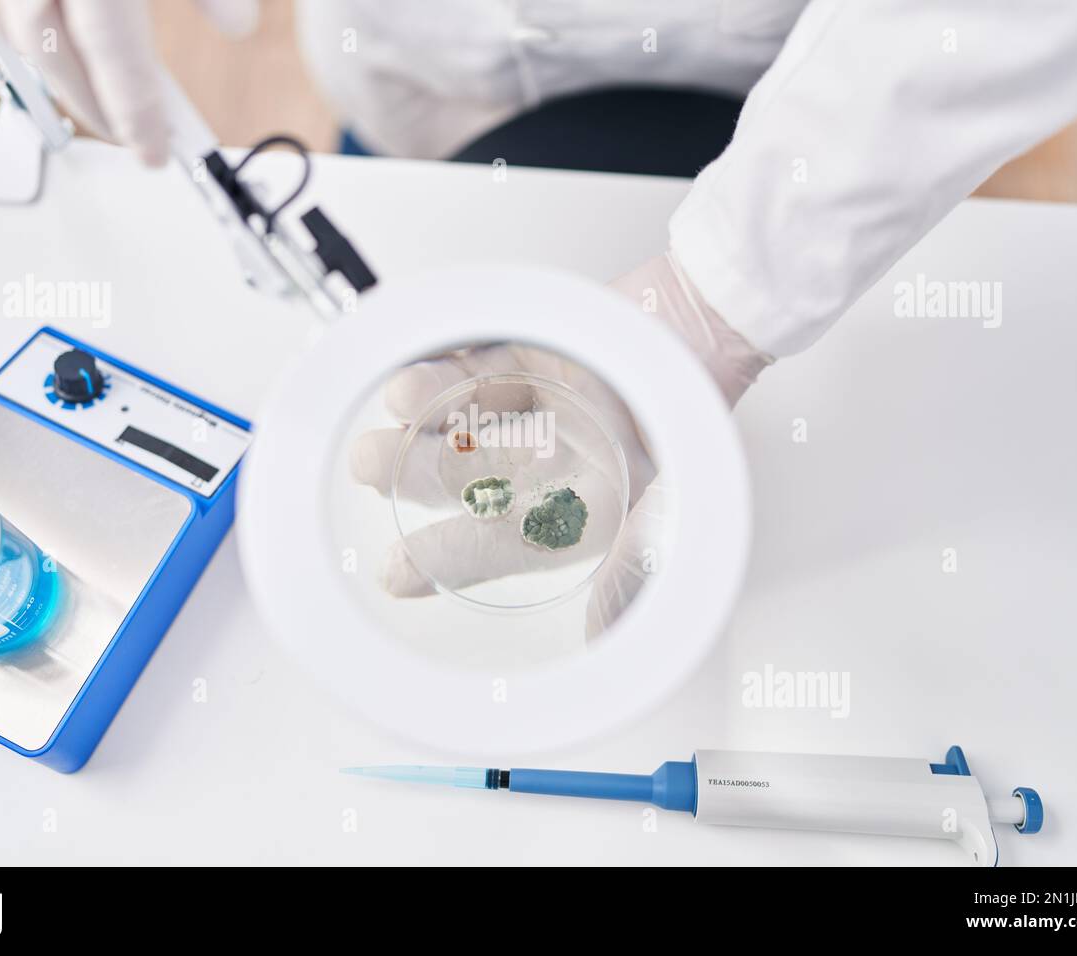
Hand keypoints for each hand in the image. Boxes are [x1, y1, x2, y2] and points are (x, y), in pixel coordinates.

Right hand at [0, 0, 258, 165]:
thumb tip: (239, 27)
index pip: (114, 52)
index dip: (136, 113)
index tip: (157, 155)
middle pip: (52, 52)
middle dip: (95, 106)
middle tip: (135, 138)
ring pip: (7, 32)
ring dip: (49, 75)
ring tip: (94, 103)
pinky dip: (12, 34)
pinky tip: (45, 53)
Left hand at [349, 343, 657, 604]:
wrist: (703, 325)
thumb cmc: (685, 413)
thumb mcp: (663, 504)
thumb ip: (630, 569)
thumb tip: (600, 634)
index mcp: (566, 507)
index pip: (492, 545)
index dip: (442, 561)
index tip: (396, 573)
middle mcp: (538, 462)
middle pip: (460, 478)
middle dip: (411, 473)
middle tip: (373, 463)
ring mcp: (526, 408)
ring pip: (454, 421)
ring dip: (419, 413)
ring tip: (397, 403)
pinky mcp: (520, 356)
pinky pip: (467, 365)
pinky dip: (441, 365)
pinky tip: (415, 368)